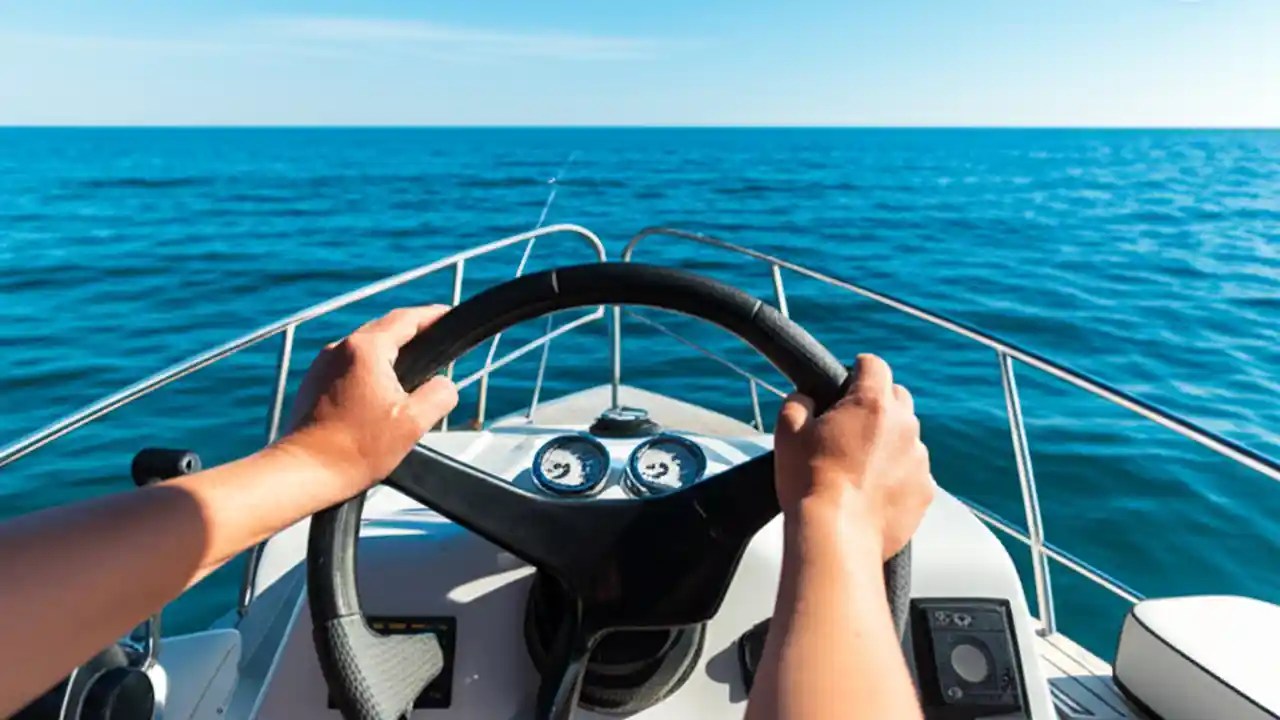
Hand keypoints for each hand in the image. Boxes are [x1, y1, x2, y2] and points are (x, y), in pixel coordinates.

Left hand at [280, 306, 458, 489]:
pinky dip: (367, 368)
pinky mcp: (312, 384)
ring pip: (363, 347)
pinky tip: (378, 389)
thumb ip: (439, 395)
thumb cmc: (356, 448)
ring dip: (387, 351)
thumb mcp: (413, 423)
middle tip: (434, 337)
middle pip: (383, 329)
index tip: (447, 314)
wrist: (303, 472)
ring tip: (410, 365)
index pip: (406, 319)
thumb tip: (444, 385)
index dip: (431, 315)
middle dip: (410, 330)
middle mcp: (340, 349)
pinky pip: (346, 365)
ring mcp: (322, 366)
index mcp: (366, 350)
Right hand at [774, 353, 933, 559]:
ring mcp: (919, 459)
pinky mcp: (924, 491)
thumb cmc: (810, 483)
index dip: (856, 371)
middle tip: (848, 428)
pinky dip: (897, 476)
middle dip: (876, 405)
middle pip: (897, 397)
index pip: (873, 364)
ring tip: (859, 467)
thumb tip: (807, 398)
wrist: (835, 537)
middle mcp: (904, 426)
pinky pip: (913, 472)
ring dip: (888, 443)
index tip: (844, 385)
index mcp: (872, 403)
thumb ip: (799, 401)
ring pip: (906, 437)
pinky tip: (872, 492)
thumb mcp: (788, 432)